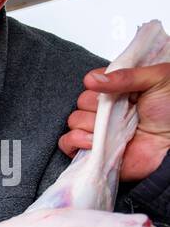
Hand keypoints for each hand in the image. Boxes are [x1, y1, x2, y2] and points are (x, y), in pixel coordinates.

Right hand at [59, 63, 169, 179]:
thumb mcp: (158, 79)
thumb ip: (126, 76)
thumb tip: (91, 80)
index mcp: (120, 91)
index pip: (93, 81)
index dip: (99, 84)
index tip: (118, 91)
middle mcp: (107, 110)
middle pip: (80, 102)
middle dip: (96, 106)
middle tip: (120, 112)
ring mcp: (98, 131)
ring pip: (74, 121)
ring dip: (89, 124)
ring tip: (111, 130)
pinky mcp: (92, 151)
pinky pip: (67, 143)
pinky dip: (75, 141)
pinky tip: (93, 142)